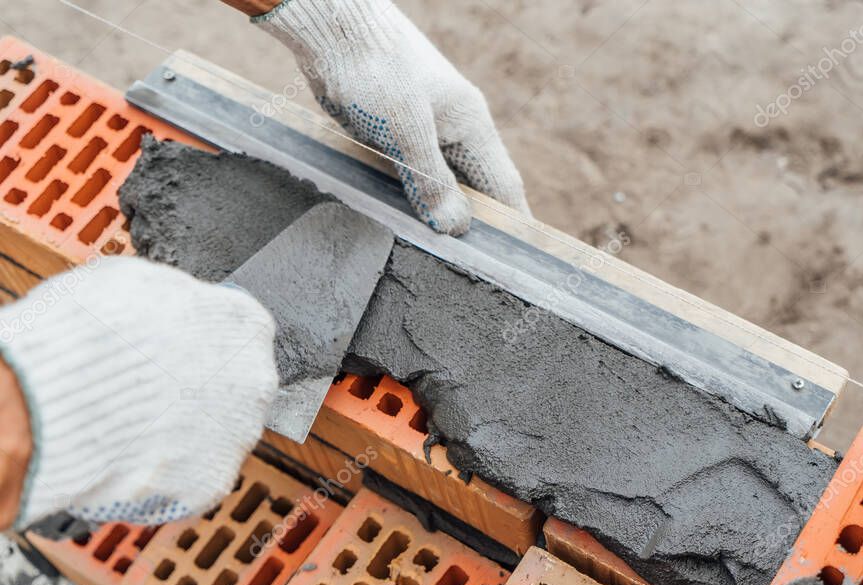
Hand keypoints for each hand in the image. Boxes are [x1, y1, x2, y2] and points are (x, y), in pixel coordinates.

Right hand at [0, 257, 277, 526]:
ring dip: (182, 432)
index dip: (199, 339)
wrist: (54, 401)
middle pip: (233, 385)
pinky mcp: (212, 481)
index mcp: (245, 324)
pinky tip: (131, 461)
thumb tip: (173, 308)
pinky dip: (166, 472)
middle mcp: (256, 381)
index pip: (237, 330)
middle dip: (196, 388)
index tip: (174, 347)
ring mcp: (237, 435)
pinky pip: (192, 477)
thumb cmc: (89, 332)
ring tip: (131, 427)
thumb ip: (174, 301)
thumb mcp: (136, 283)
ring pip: (216, 433)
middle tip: (150, 390)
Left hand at [256, 0, 530, 235]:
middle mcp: (453, 128)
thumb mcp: (406, 132)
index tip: (519, 261)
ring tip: (438, 254)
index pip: (505, 186)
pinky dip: (410, 196)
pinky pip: (409, 172)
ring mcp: (422, 128)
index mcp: (471, 125)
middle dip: (473, 226)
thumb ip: (433, 181)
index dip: (514, 225)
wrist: (329, 25)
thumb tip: (456, 227)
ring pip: (439, 182)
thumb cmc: (373, 69)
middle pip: (474, 188)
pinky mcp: (391, 128)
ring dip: (438, 213)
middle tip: (470, 269)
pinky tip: (401, 218)